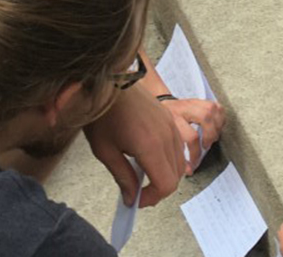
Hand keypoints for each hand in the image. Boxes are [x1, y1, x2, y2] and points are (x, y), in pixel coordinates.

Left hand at [83, 87, 183, 207]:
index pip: (166, 184)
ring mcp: (171, 126)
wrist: (108, 82)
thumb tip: (132, 196)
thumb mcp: (105, 150)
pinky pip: (177, 147)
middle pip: (176, 176)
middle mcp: (166, 136)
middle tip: (139, 191)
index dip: (153, 198)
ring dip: (165, 174)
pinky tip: (149, 157)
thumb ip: (123, 176)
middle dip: (159, 188)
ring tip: (143, 174)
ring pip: (179, 162)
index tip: (138, 200)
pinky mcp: (170, 119)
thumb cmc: (103, 113)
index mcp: (150, 146)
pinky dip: (168, 159)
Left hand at [161, 98, 225, 173]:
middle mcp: (182, 108)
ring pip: (211, 109)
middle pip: (205, 118)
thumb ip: (175, 153)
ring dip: (216, 126)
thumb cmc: (160, 126)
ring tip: (212, 137)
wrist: (158, 106)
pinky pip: (216, 106)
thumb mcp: (163, 138)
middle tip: (206, 146)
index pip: (191, 137)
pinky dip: (220, 117)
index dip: (195, 153)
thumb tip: (188, 171)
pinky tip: (216, 126)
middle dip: (210, 135)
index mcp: (172, 119)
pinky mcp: (199, 100)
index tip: (194, 165)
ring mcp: (192, 103)